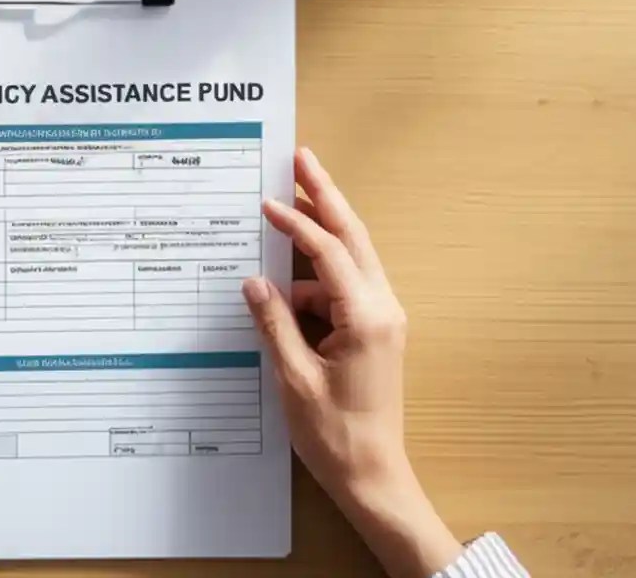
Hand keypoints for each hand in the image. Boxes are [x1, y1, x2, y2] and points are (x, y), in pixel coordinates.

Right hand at [242, 148, 461, 577]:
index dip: (297, 224)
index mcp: (367, 318)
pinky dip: (316, 273)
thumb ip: (274, 324)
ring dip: (321, 231)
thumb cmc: (335, 434)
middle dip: (326, 196)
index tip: (267, 202)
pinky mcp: (373, 332)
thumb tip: (253, 282)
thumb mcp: (294, 379)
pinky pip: (342, 287)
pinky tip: (284, 279)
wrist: (373, 476)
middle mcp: (382, 309)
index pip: (330, 253)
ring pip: (350, 258)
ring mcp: (381, 319)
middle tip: (303, 158)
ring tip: (285, 207)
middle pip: (353, 238)